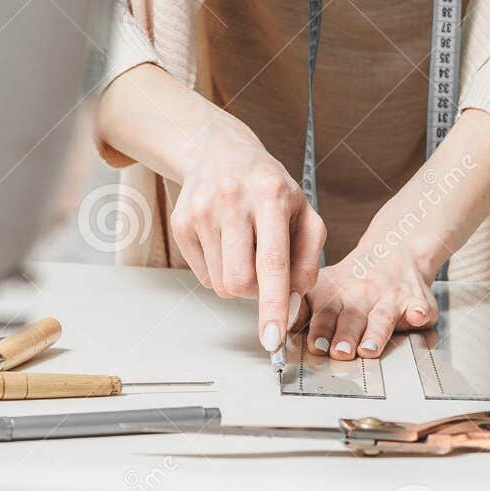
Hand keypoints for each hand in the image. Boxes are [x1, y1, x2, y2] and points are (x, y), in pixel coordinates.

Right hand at [171, 128, 325, 351]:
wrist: (220, 151)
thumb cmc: (269, 188)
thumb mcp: (303, 211)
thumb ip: (308, 257)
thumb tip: (294, 299)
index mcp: (271, 196)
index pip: (272, 262)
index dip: (273, 304)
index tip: (272, 339)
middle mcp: (233, 200)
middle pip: (240, 281)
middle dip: (256, 291)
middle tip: (264, 270)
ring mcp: (201, 211)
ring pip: (221, 284)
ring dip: (238, 281)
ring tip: (244, 250)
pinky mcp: (180, 222)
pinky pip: (203, 275)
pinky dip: (219, 270)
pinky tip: (225, 242)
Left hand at [299, 236, 438, 360]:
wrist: (393, 250)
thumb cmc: (352, 281)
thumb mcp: (322, 287)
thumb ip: (302, 309)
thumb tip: (280, 330)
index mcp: (334, 294)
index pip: (324, 313)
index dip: (319, 329)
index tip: (315, 344)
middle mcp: (361, 295)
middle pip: (352, 318)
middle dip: (345, 336)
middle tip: (339, 351)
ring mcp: (389, 298)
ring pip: (382, 317)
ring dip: (375, 333)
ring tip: (369, 348)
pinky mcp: (415, 300)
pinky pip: (420, 306)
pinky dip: (419, 312)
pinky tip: (417, 316)